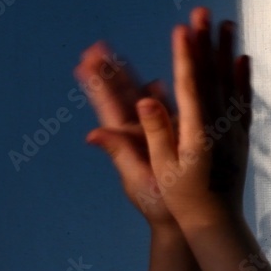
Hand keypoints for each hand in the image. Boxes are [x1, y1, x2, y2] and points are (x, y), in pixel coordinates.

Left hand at [75, 42, 178, 225]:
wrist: (186, 221)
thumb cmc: (161, 206)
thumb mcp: (138, 179)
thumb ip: (119, 153)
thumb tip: (93, 134)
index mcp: (128, 140)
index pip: (110, 105)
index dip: (97, 82)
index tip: (85, 60)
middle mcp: (140, 134)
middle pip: (122, 97)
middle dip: (110, 73)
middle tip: (97, 49)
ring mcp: (157, 136)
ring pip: (142, 101)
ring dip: (131, 80)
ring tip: (118, 60)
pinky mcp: (175, 140)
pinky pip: (165, 113)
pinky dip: (159, 96)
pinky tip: (159, 83)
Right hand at [138, 7, 251, 230]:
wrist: (217, 223)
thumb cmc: (180, 200)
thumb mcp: (160, 169)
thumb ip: (155, 132)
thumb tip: (144, 100)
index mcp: (198, 136)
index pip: (191, 88)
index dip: (186, 57)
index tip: (182, 30)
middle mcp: (221, 130)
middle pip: (213, 78)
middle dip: (206, 43)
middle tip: (203, 13)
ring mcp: (234, 132)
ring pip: (232, 84)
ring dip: (227, 52)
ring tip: (226, 23)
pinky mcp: (241, 138)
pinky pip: (243, 101)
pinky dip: (243, 78)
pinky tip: (243, 59)